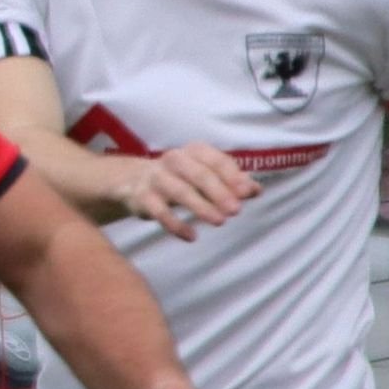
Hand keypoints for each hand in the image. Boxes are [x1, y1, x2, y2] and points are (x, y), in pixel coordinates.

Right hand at [117, 144, 254, 240]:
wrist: (132, 182)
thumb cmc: (180, 178)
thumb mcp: (206, 175)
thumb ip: (232, 183)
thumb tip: (256, 190)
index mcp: (194, 151)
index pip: (217, 161)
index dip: (233, 177)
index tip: (247, 193)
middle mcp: (174, 160)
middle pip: (199, 175)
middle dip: (219, 192)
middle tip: (236, 210)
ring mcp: (156, 178)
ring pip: (180, 191)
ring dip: (201, 207)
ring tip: (219, 221)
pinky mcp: (143, 197)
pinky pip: (160, 212)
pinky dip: (176, 225)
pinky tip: (192, 237)